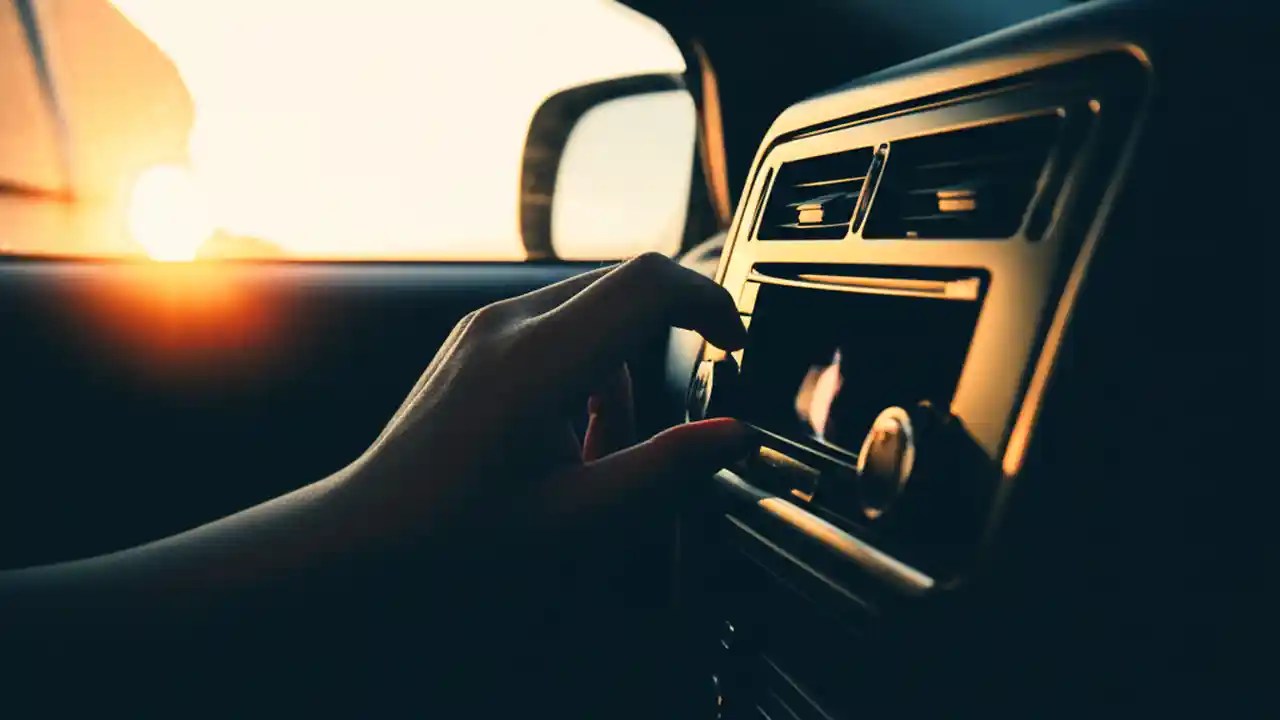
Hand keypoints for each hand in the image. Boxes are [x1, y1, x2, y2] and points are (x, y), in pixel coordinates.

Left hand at [349, 252, 752, 544]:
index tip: (732, 346)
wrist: (370, 534)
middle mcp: (509, 325)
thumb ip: (663, 471)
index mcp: (537, 362)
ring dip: (621, 372)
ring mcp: (487, 325)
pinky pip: (558, 328)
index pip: (648, 284)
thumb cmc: (460, 536)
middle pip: (625, 291)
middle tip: (660, 430)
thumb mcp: (577, 518)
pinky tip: (564, 441)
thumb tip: (732, 433)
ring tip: (596, 457)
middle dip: (664, 351)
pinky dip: (585, 372)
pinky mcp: (478, 336)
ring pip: (595, 312)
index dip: (707, 302)